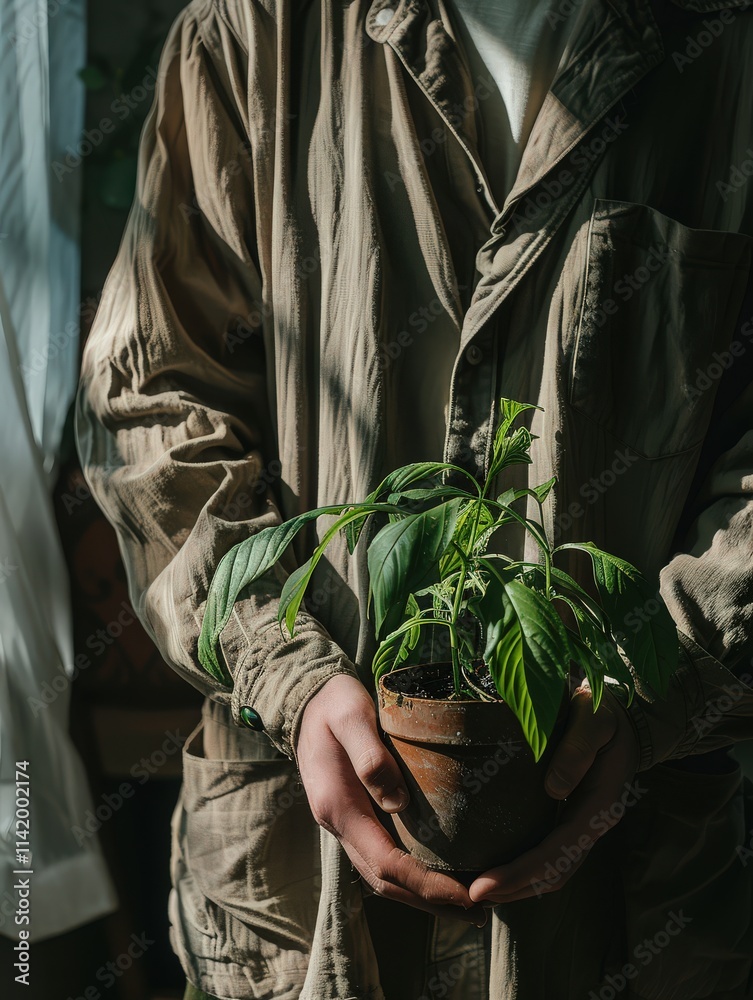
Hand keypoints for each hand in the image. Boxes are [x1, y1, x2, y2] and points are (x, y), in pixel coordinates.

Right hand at [296, 674, 486, 924]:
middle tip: (477, 911)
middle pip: (384, 881)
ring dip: (422, 895)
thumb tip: (398, 801)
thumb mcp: (351, 715)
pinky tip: (440, 873)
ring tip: (466, 904)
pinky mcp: (358, 814)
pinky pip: (384, 855)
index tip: (464, 895)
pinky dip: (412, 874)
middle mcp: (340, 823)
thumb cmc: (333, 702)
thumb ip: (370, 755)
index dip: (424, 884)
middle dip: (429, 901)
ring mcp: (347, 822)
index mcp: (337, 805)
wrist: (308, 698)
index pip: (384, 862)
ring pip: (383, 874)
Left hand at [468, 683, 639, 903]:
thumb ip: (578, 749)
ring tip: (479, 892)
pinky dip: (525, 869)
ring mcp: (584, 824)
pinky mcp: (572, 819)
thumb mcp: (594, 719)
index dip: (520, 872)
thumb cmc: (604, 713)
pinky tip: (499, 869)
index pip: (558, 852)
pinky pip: (550, 854)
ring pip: (554, 871)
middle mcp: (594, 823)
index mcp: (600, 805)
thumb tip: (553, 788)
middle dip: (513, 889)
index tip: (484, 884)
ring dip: (518, 886)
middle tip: (470, 896)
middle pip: (555, 872)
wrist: (625, 717)